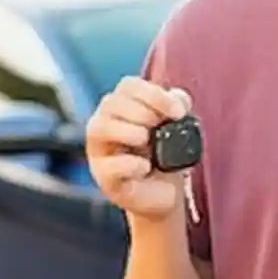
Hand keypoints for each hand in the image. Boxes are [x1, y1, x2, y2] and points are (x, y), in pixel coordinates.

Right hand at [86, 76, 191, 220]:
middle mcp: (104, 123)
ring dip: (128, 131)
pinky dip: (129, 163)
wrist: (163, 192)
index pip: (128, 85)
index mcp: (121, 106)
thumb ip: (178, 105)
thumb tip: (178, 100)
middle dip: (142, 112)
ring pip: (99, 128)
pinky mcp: (104, 177)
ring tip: (147, 141)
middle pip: (111, 102)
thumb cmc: (164, 153)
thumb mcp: (175, 125)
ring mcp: (100, 151)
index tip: (178, 112)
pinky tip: (145, 166)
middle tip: (160, 127)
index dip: (154, 94)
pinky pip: (108, 166)